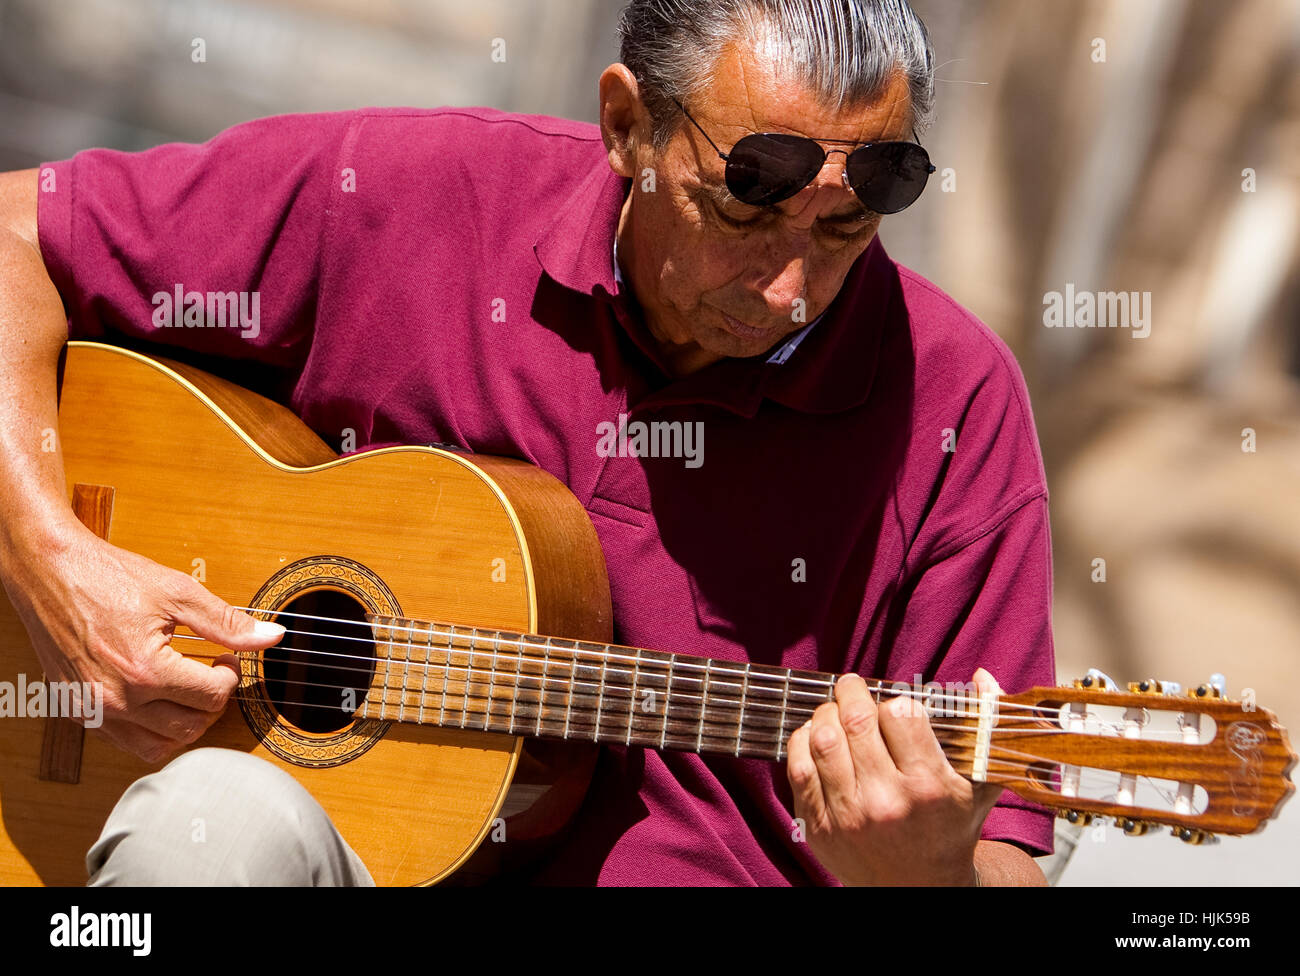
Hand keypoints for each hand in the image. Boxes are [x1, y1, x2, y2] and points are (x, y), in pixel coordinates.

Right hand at [1, 521, 284, 761]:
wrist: (49, 572)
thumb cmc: (109, 576)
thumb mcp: (177, 592)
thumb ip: (227, 622)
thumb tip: (271, 636)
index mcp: (145, 671)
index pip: (213, 697)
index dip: (231, 675)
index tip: (225, 658)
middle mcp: (116, 700)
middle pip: (191, 727)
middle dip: (212, 701)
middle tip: (210, 672)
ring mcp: (94, 710)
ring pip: (159, 746)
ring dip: (184, 723)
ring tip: (186, 688)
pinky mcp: (77, 712)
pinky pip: (125, 742)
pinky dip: (150, 730)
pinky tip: (156, 697)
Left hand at [786, 668, 1004, 884]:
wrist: (920, 890)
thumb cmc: (952, 829)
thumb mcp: (981, 784)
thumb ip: (986, 727)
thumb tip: (984, 675)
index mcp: (928, 787)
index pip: (900, 714)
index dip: (896, 701)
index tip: (895, 707)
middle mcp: (886, 802)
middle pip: (856, 720)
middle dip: (851, 692)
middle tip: (853, 688)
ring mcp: (848, 816)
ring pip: (822, 738)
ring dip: (825, 714)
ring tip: (835, 712)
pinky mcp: (819, 827)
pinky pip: (798, 767)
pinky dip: (802, 741)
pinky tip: (816, 737)